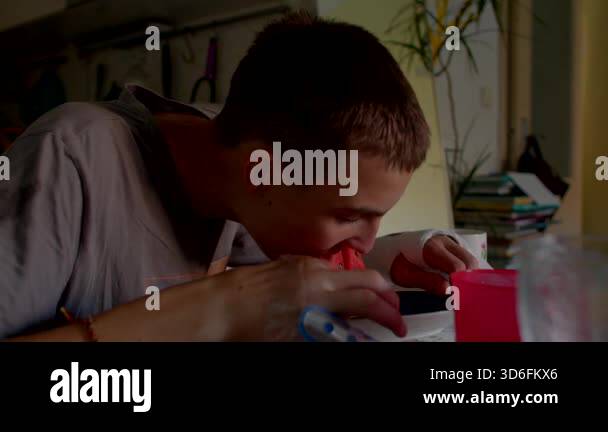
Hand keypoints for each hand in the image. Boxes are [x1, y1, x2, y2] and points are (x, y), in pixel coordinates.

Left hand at [207, 256, 404, 340]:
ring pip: (349, 271)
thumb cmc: (250, 329)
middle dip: (387, 295)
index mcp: (318, 297)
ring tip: (366, 307)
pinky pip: (328, 268)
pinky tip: (335, 296)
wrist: (218, 306)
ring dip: (365, 287)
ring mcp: (305, 264)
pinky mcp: (293, 261)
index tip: (399, 328)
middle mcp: (317, 275)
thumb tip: (353, 334)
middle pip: (368, 278)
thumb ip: (330, 333)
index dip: (390, 315)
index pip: (369, 302)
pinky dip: (341, 281)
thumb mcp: (296, 339)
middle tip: (392, 313)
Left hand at [390, 235, 478, 294]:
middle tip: (454, 290)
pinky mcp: (455, 246)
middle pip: (469, 262)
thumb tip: (448, 289)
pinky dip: (466, 271)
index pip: (457, 266)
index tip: (451, 293)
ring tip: (454, 285)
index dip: (457, 282)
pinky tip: (456, 279)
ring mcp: (452, 242)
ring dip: (467, 275)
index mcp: (431, 247)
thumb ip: (426, 281)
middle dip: (465, 279)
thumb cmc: (401, 263)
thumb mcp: (405, 274)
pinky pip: (468, 259)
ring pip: (472, 261)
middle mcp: (445, 241)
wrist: (395, 249)